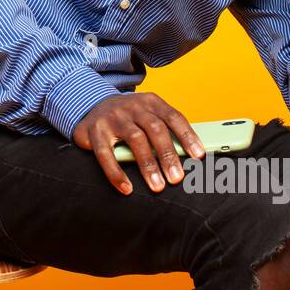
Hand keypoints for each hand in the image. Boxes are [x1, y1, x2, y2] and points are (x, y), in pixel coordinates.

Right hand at [71, 93, 204, 194]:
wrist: (92, 106)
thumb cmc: (128, 117)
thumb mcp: (146, 114)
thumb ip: (163, 129)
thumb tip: (189, 156)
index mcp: (150, 102)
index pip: (173, 117)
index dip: (187, 136)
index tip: (198, 156)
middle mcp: (132, 106)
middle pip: (155, 129)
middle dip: (168, 155)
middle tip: (177, 178)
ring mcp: (113, 117)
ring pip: (135, 139)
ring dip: (148, 165)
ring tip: (157, 186)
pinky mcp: (95, 131)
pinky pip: (106, 154)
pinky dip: (116, 172)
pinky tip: (126, 187)